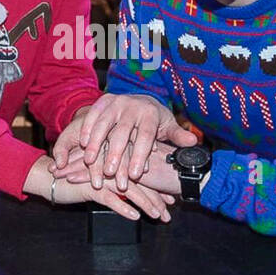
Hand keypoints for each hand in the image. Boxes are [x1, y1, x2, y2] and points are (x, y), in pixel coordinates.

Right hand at [25, 156, 172, 221]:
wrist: (49, 177)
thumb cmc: (76, 177)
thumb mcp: (100, 177)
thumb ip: (119, 180)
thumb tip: (141, 194)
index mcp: (117, 159)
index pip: (143, 173)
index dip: (157, 187)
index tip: (170, 201)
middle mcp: (112, 163)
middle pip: (141, 182)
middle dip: (156, 199)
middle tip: (168, 214)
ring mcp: (102, 174)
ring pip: (129, 189)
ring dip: (145, 204)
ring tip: (157, 216)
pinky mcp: (90, 186)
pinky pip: (110, 198)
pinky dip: (123, 207)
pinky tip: (134, 217)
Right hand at [52, 94, 197, 190]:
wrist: (141, 99)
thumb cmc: (155, 120)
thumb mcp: (168, 127)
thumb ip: (178, 136)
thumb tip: (193, 142)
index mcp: (151, 114)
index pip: (146, 137)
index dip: (140, 156)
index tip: (134, 174)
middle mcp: (133, 106)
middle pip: (122, 132)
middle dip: (115, 154)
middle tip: (109, 173)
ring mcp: (117, 102)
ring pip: (104, 124)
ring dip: (95, 143)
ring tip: (90, 162)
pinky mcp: (103, 101)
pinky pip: (93, 115)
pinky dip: (87, 129)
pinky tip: (82, 144)